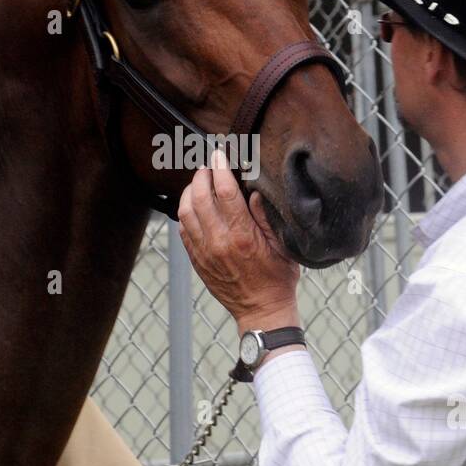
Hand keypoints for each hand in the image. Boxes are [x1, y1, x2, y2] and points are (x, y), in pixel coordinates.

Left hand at [178, 150, 300, 334]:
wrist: (262, 311)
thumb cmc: (278, 279)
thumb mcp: (283, 246)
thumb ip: (266, 217)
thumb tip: (254, 190)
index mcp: (242, 236)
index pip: (224, 192)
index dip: (220, 169)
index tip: (219, 155)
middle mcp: (218, 242)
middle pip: (199, 197)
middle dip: (202, 175)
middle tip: (208, 166)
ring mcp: (204, 252)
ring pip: (185, 212)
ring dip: (189, 192)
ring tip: (199, 183)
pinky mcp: (197, 261)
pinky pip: (183, 230)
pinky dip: (185, 213)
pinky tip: (194, 206)